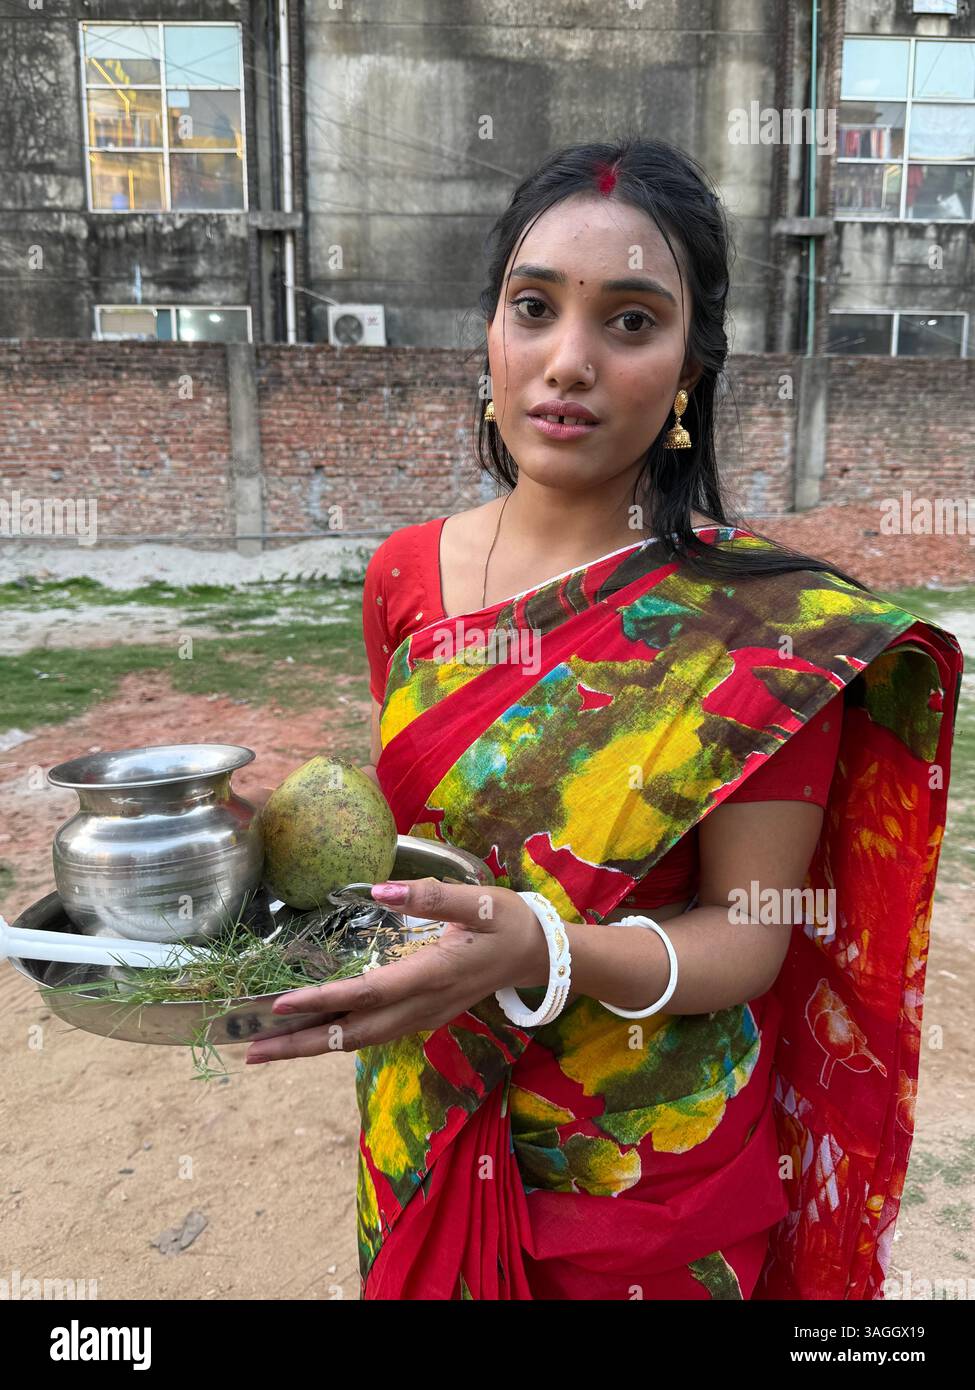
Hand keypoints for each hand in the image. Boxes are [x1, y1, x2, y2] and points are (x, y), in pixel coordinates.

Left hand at [244, 878, 548, 1062]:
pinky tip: (309, 1036)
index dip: (323, 1000)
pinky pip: (369, 1035)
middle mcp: (421, 1006)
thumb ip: (430, 896)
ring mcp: (420, 1017)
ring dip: (310, 1048)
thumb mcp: (478, 900)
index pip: (366, 993)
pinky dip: (333, 1040)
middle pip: (352, 1033)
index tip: (279, 1004)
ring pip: (358, 1041)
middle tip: (249, 1049)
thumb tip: (380, 887)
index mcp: (431, 975)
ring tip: (264, 1050)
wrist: (537, 955)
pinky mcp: (420, 1017)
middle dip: (299, 1043)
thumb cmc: (507, 921)